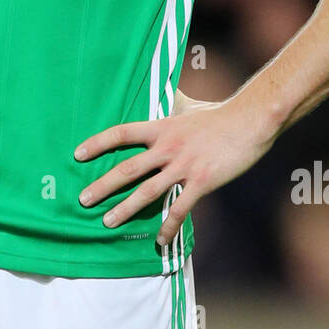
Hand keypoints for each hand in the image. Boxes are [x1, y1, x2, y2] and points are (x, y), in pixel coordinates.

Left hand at [73, 90, 278, 248]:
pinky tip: (159, 240)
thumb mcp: (189, 105)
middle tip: (82, 200)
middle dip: (102, 186)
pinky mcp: (201, 181)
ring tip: (107, 222)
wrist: (250, 121)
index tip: (77, 154)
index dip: (98, 143)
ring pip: (147, 192)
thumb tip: (164, 88)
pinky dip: (167, 227)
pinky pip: (179, 209)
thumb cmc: (219, 113)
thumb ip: (172, 100)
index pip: (121, 134)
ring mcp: (184, 166)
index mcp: (161, 128)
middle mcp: (167, 147)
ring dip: (125, 209)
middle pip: (127, 169)